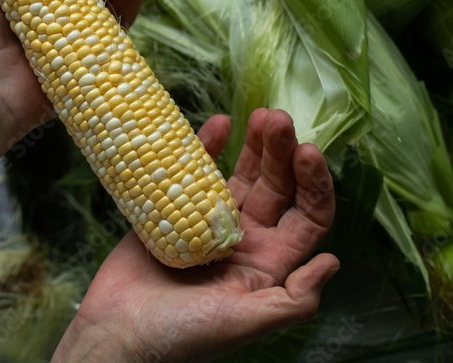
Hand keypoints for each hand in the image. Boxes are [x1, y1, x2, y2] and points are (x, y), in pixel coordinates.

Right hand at [55, 109, 338, 362]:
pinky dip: (207, 148)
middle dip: (280, 152)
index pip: (307, 217)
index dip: (313, 183)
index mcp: (269, 265)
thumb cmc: (183, 338)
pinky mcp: (173, 210)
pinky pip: (196, 172)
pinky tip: (219, 124)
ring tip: (259, 114)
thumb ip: (293, 299)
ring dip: (253, 145)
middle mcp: (246, 241)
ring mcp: (209, 223)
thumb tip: (333, 262)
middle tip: (277, 119)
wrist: (119, 333)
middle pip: (275, 187)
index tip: (306, 151)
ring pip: (241, 175)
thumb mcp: (246, 322)